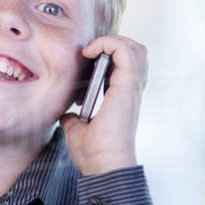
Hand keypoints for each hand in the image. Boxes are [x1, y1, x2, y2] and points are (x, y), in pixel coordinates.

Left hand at [58, 35, 146, 175]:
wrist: (103, 164)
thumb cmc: (93, 153)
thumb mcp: (78, 131)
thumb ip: (75, 121)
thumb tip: (68, 117)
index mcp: (122, 99)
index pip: (126, 65)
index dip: (107, 55)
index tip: (84, 63)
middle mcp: (131, 91)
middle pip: (136, 52)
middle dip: (113, 43)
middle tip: (90, 53)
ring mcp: (131, 87)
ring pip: (135, 48)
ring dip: (111, 41)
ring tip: (91, 50)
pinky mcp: (127, 85)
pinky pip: (125, 51)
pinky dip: (108, 43)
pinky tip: (90, 52)